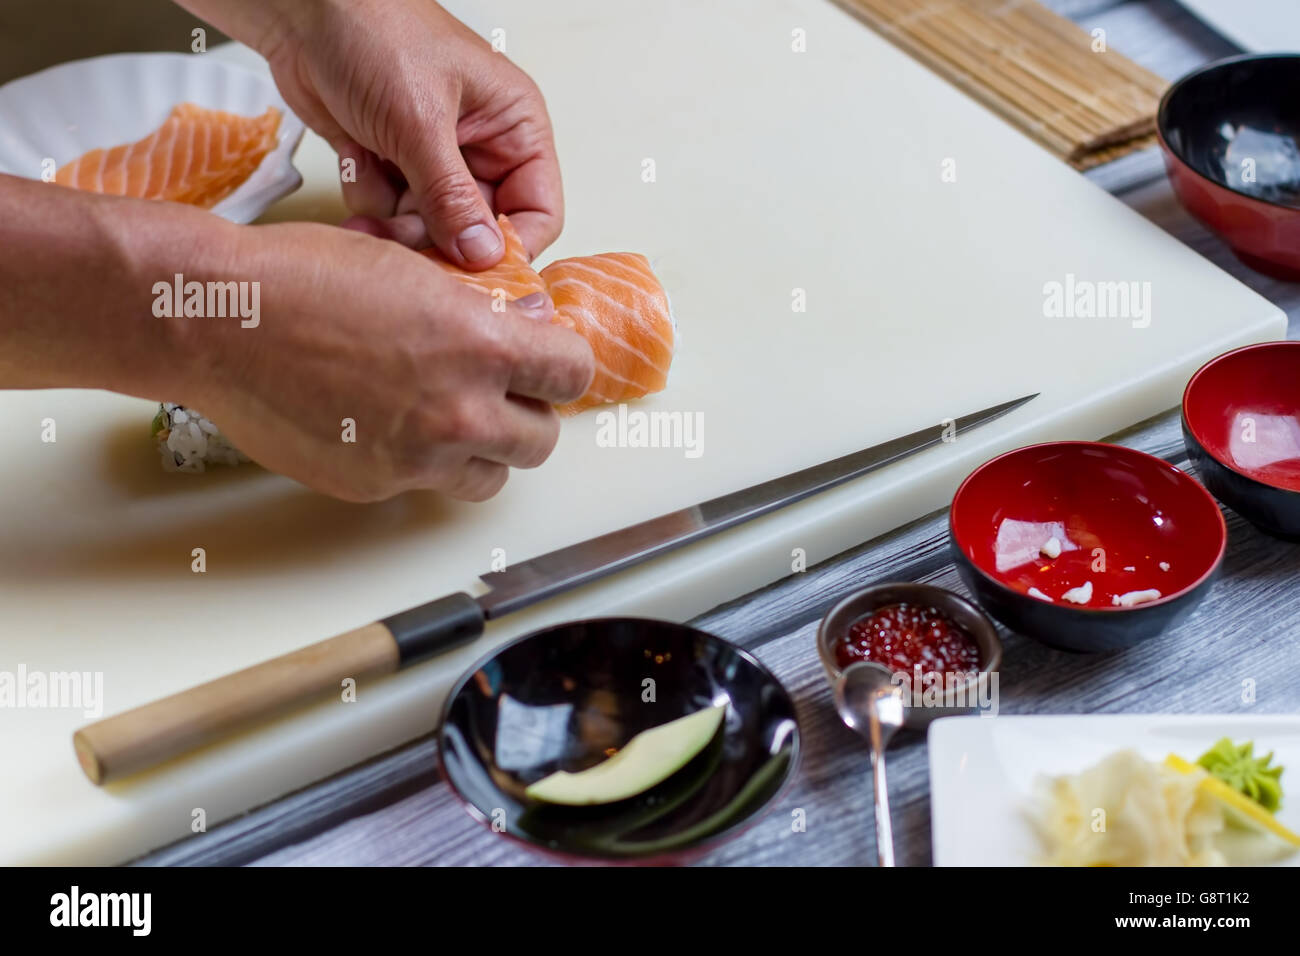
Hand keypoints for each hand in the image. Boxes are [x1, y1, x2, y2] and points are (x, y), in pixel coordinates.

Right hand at [182, 222, 592, 501]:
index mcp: (480, 345)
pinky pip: (425, 486)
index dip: (560, 366)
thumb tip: (527, 320)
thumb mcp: (413, 269)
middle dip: (525, 414)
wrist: (220, 322)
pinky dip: (419, 463)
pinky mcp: (375, 486)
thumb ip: (481, 308)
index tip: (547, 363)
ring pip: (491, 478)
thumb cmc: (305, 278)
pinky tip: (385, 425)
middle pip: (541, 440)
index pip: (572, 374)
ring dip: (482, 452)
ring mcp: (417, 459)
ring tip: (447, 418)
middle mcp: (459, 412)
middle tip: (498, 392)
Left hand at [257, 0, 563, 266]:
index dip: (511, 247)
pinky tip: (356, 163)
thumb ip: (453, 196)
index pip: (537, 211)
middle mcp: (482, 146)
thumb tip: (485, 256)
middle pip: (478, 229)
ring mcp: (436, 158)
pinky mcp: (394, 163)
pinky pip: (392, 212)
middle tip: (402, 236)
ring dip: (396, 224)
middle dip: (437, 238)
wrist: (301, 8)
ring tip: (369, 205)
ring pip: (432, 227)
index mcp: (514, 126)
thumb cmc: (374, 30)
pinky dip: (369, 200)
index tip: (473, 269)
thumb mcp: (420, 122)